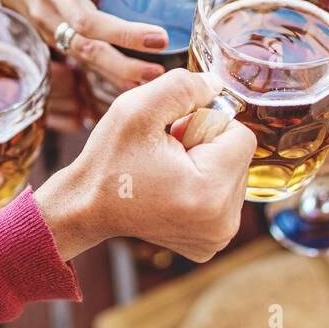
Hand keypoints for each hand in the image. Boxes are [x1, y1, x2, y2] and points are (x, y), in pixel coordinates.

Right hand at [0, 0, 171, 88]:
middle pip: (84, 20)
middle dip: (122, 33)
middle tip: (159, 39)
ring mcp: (49, 22)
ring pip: (82, 49)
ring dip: (119, 66)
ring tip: (153, 74)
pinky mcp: (51, 41)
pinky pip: (81, 62)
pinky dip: (108, 75)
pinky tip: (134, 86)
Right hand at [34, 70, 255, 262]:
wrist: (86, 206)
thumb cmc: (109, 160)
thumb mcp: (138, 108)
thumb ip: (184, 87)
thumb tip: (217, 86)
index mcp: (211, 192)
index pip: (242, 135)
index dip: (205, 125)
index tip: (173, 136)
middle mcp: (223, 222)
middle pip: (239, 156)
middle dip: (206, 145)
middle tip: (166, 154)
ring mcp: (219, 236)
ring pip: (233, 173)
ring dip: (204, 163)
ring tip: (166, 171)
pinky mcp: (212, 241)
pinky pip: (224, 194)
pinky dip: (202, 184)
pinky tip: (172, 188)